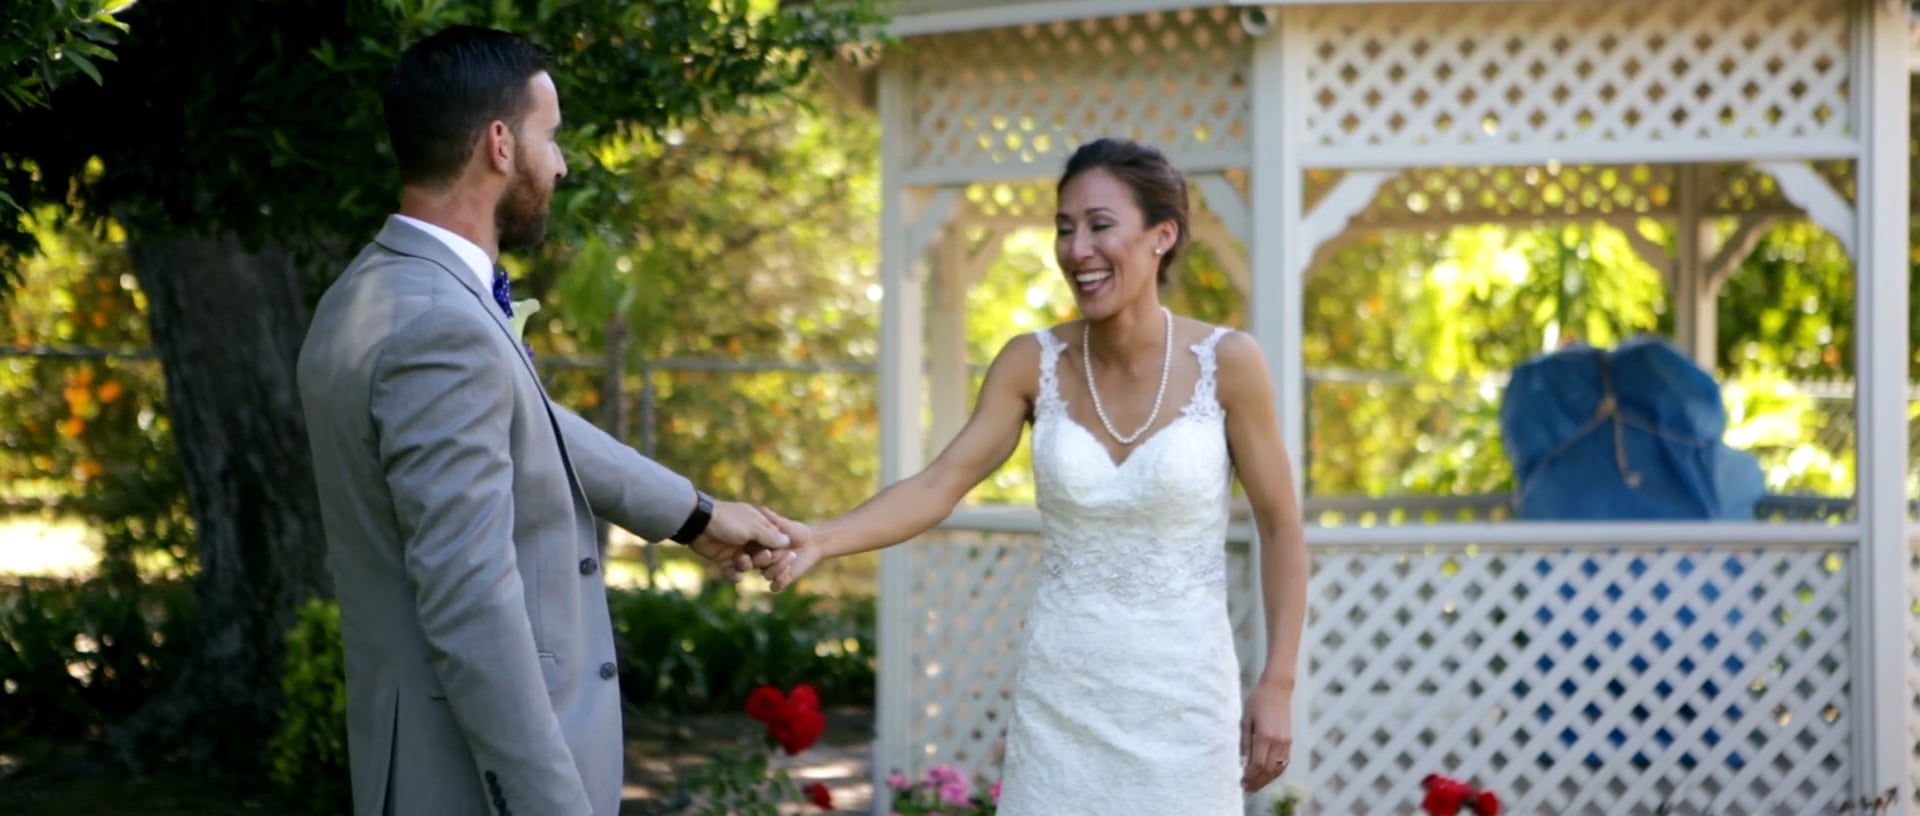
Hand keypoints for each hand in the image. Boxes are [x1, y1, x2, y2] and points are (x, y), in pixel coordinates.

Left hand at [688, 499, 790, 580]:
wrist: (699, 523)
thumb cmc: (729, 520)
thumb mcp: (753, 526)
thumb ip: (770, 535)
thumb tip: (787, 541)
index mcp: (758, 527)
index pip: (774, 542)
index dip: (780, 551)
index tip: (788, 556)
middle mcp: (748, 539)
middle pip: (763, 556)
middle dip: (763, 559)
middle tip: (763, 557)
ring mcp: (735, 549)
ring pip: (749, 565)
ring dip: (747, 566)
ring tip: (742, 561)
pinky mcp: (723, 559)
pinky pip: (733, 571)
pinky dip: (735, 575)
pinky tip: (736, 575)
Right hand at [754, 507, 821, 592]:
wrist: (813, 541)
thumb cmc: (795, 529)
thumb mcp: (782, 523)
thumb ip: (770, 519)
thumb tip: (761, 510)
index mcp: (755, 546)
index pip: (744, 553)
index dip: (746, 553)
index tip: (756, 550)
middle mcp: (760, 559)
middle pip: (754, 565)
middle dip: (764, 560)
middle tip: (775, 551)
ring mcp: (770, 570)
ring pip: (766, 575)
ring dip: (777, 567)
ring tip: (792, 556)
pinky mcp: (781, 579)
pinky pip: (775, 586)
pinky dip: (780, 581)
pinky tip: (788, 572)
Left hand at [1240, 678, 1292, 792]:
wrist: (1277, 689)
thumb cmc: (1257, 701)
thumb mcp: (1245, 720)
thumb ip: (1244, 743)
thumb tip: (1243, 764)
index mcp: (1265, 736)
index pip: (1258, 764)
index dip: (1250, 776)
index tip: (1241, 783)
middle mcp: (1278, 741)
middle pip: (1268, 770)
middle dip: (1257, 782)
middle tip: (1246, 789)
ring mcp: (1286, 742)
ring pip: (1278, 769)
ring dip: (1266, 780)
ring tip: (1255, 786)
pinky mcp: (1290, 741)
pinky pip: (1284, 763)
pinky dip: (1275, 772)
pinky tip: (1266, 776)